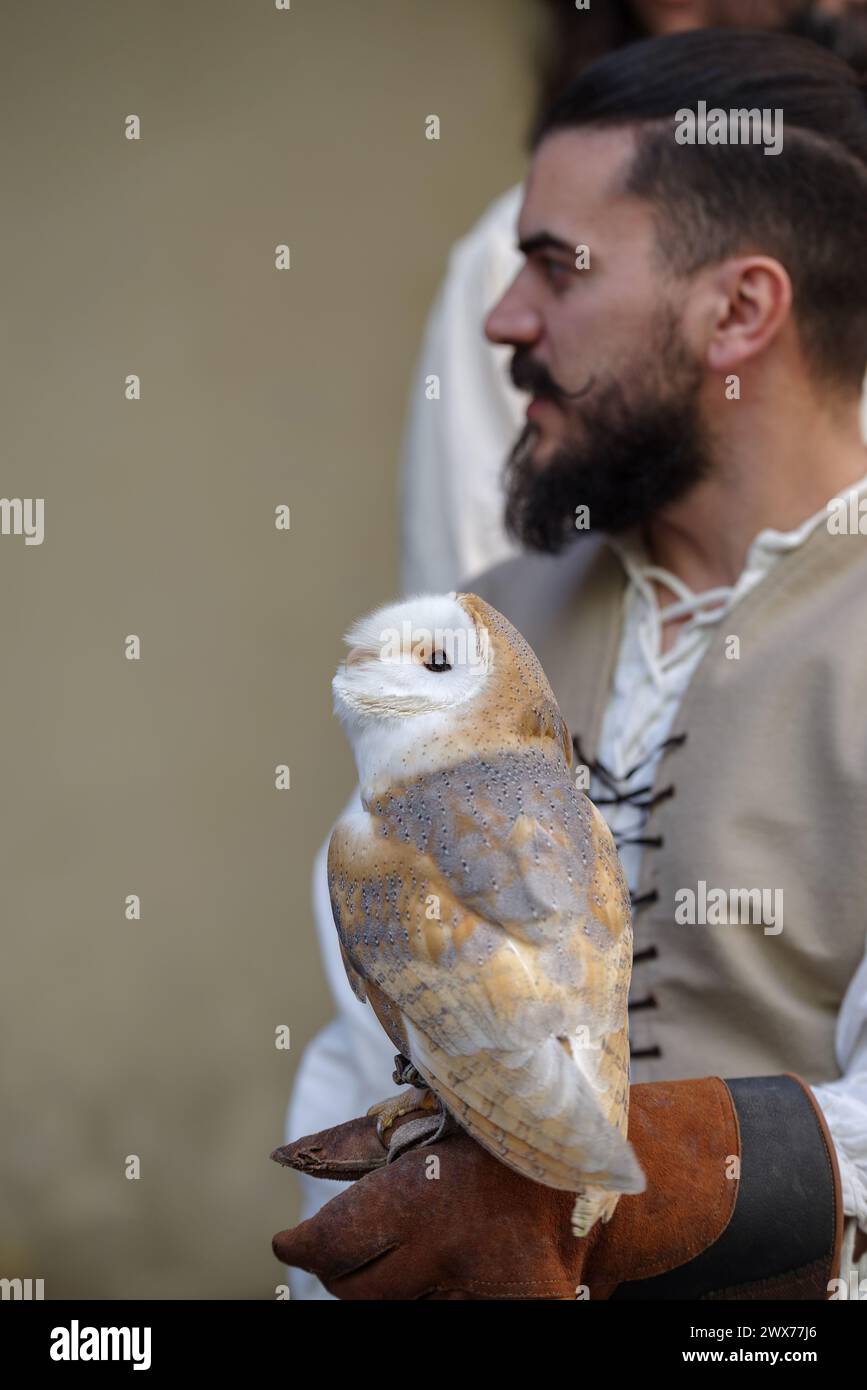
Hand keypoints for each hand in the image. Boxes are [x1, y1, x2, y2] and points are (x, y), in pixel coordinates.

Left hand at [271, 1078, 755, 1299]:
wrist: (596, 1170)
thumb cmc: (505, 1131)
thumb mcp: (434, 1121)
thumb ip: (364, 1144)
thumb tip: (290, 1155)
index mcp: (427, 1197)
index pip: (332, 1246)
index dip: (304, 1244)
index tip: (290, 1240)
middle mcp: (452, 1258)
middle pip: (354, 1292)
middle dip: (348, 1266)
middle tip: (366, 1241)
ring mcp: (486, 1299)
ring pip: (390, 1316)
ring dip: (390, 1288)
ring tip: (421, 1251)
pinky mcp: (516, 1317)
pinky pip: (439, 1322)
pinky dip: (432, 1302)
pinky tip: (452, 1273)